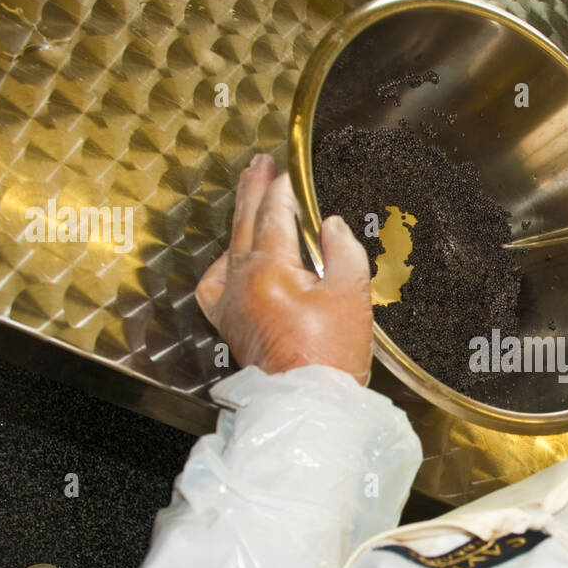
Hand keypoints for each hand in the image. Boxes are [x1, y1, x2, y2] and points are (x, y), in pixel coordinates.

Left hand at [196, 154, 372, 382]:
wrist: (310, 403)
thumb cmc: (330, 355)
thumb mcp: (352, 295)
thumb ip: (342, 251)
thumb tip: (331, 225)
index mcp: (269, 270)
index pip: (274, 216)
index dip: (283, 190)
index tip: (290, 172)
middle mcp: (241, 282)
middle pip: (245, 224)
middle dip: (253, 190)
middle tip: (259, 164)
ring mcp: (231, 304)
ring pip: (229, 248)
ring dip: (241, 220)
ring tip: (249, 198)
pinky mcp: (231, 324)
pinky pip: (216, 284)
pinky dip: (226, 263)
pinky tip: (234, 258)